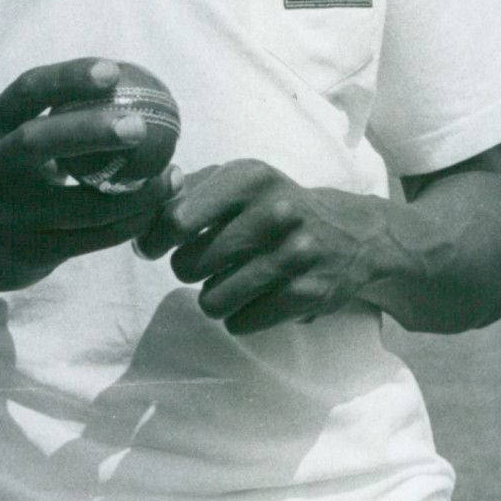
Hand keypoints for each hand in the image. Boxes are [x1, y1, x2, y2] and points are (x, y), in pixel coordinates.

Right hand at [0, 59, 181, 293]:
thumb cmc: (3, 176)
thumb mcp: (5, 139)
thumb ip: (50, 116)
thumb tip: (131, 84)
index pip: (25, 91)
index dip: (68, 78)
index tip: (113, 72)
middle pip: (37, 142)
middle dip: (91, 131)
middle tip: (140, 126)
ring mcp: (5, 215)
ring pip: (78, 205)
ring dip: (134, 193)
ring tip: (171, 176)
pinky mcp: (27, 252)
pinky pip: (91, 239)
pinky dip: (129, 223)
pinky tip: (154, 208)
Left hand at [136, 160, 391, 335]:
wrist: (355, 234)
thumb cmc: (278, 206)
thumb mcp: (241, 181)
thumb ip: (190, 188)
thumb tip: (145, 203)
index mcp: (250, 178)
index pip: (177, 218)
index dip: (154, 239)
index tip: (152, 247)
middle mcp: (275, 211)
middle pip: (188, 266)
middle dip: (187, 270)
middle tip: (206, 263)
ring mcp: (296, 253)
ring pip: (212, 301)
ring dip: (212, 298)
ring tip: (230, 282)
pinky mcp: (309, 293)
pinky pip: (241, 323)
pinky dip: (239, 318)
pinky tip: (255, 299)